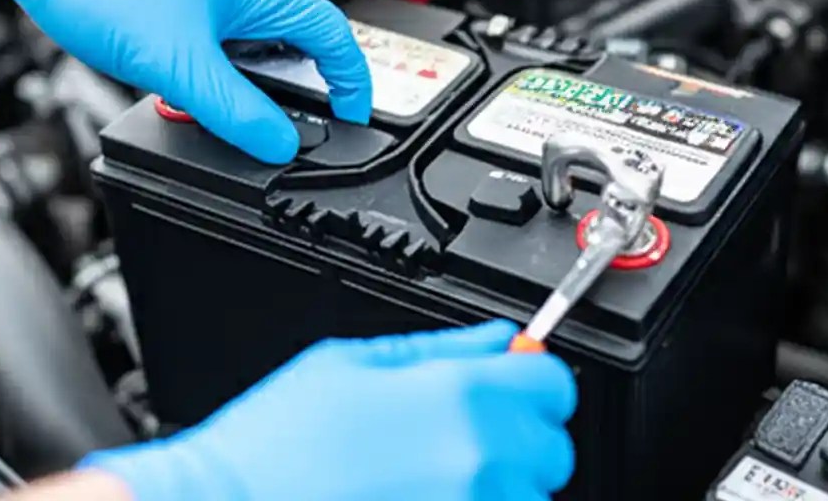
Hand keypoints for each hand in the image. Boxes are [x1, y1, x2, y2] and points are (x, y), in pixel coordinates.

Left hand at [0, 0, 371, 163]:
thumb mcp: (175, 64)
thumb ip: (233, 111)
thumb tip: (277, 144)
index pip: (334, 38)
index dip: (350, 85)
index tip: (353, 119)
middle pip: (294, 38)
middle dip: (287, 88)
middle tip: (275, 126)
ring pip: (251, 34)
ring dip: (242, 74)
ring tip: (214, 103)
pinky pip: (218, 23)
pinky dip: (213, 57)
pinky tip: (183, 76)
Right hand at [80, 321, 577, 500]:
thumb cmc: (273, 447)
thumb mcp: (348, 364)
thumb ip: (438, 350)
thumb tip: (498, 340)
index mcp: (460, 399)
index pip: (554, 384)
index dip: (528, 381)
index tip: (508, 388)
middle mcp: (481, 464)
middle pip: (551, 450)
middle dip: (514, 440)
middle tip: (454, 440)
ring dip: (494, 489)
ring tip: (425, 481)